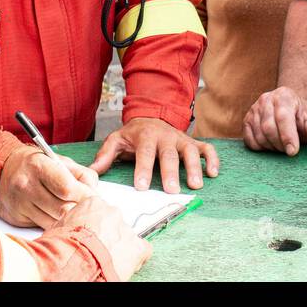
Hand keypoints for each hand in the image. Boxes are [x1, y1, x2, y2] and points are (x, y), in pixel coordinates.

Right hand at [0, 146, 97, 227]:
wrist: (3, 170)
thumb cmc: (37, 165)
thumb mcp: (59, 161)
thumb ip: (82, 174)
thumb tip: (94, 194)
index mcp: (38, 165)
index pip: (67, 188)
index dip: (85, 196)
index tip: (93, 198)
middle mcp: (26, 185)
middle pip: (63, 209)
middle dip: (78, 210)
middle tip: (86, 208)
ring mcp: (20, 203)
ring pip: (55, 223)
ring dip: (68, 219)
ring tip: (72, 211)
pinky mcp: (17, 218)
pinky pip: (44, 227)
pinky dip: (55, 225)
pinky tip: (56, 215)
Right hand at [50, 196, 150, 281]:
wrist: (71, 264)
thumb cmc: (60, 247)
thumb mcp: (58, 228)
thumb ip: (70, 221)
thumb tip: (69, 225)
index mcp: (93, 204)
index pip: (98, 211)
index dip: (94, 226)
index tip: (90, 236)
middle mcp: (112, 212)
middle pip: (113, 223)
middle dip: (107, 236)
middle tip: (97, 250)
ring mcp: (126, 229)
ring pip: (126, 237)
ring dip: (118, 247)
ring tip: (106, 261)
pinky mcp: (137, 247)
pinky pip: (142, 250)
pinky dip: (136, 257)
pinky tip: (123, 266)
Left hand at [90, 117, 218, 193]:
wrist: (151, 116)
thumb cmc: (134, 135)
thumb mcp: (117, 140)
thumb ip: (106, 154)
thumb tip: (93, 171)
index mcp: (145, 135)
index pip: (144, 153)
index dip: (143, 170)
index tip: (141, 187)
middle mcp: (165, 136)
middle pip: (169, 154)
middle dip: (171, 172)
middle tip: (172, 191)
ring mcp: (181, 139)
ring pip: (191, 151)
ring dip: (194, 167)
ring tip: (195, 184)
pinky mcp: (193, 142)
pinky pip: (207, 148)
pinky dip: (212, 159)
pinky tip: (213, 173)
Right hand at [243, 87, 306, 154]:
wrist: (289, 112)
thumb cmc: (303, 119)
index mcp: (284, 96)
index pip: (283, 117)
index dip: (288, 136)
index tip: (292, 152)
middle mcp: (266, 99)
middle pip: (269, 128)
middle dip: (280, 144)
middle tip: (288, 151)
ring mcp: (254, 109)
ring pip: (259, 135)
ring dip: (271, 147)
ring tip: (281, 146)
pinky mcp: (246, 121)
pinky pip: (249, 140)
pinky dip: (260, 148)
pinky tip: (270, 146)